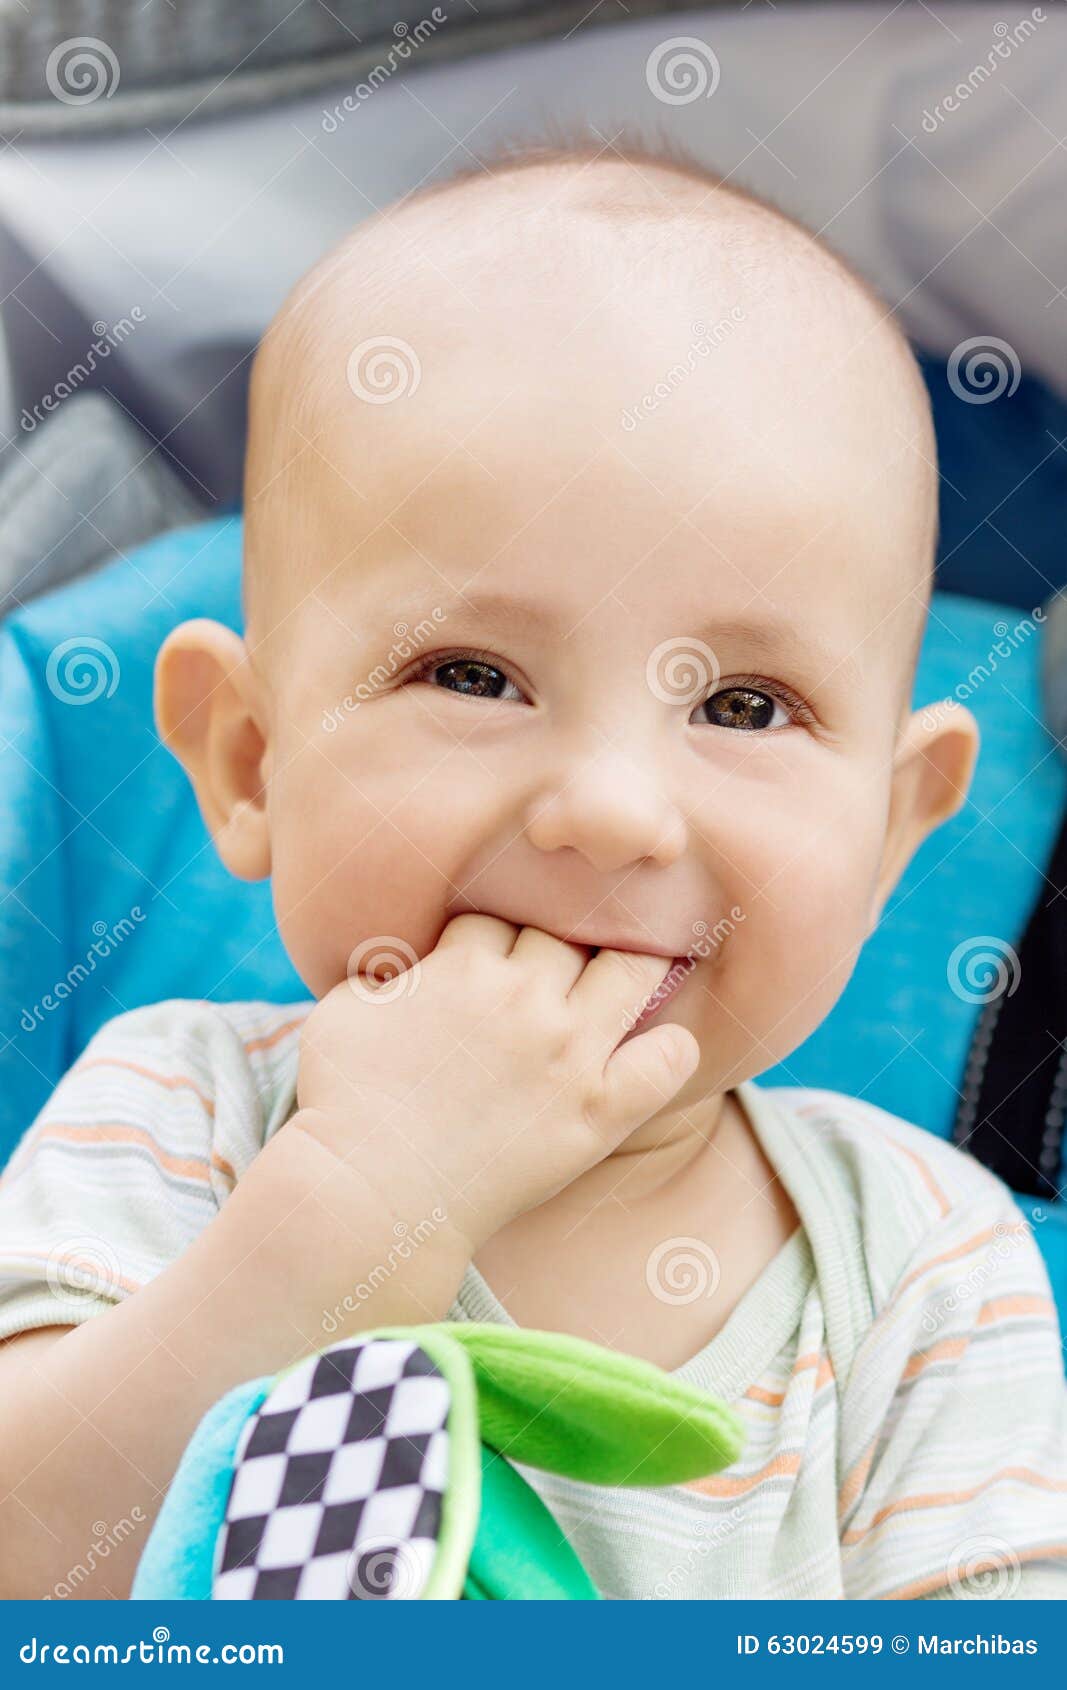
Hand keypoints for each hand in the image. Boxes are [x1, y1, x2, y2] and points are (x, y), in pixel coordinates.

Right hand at [294, 915, 699, 1253]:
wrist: (371, 1196)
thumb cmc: (343, 1103)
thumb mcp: (344, 1010)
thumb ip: (387, 971)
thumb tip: (408, 963)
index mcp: (466, 966)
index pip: (501, 915)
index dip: (494, 934)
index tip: (492, 958)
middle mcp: (528, 999)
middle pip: (569, 934)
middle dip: (559, 943)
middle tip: (555, 969)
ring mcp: (571, 1054)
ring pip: (632, 972)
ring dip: (630, 967)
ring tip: (622, 981)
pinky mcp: (599, 1112)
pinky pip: (666, 1062)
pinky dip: (672, 1049)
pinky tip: (660, 1047)